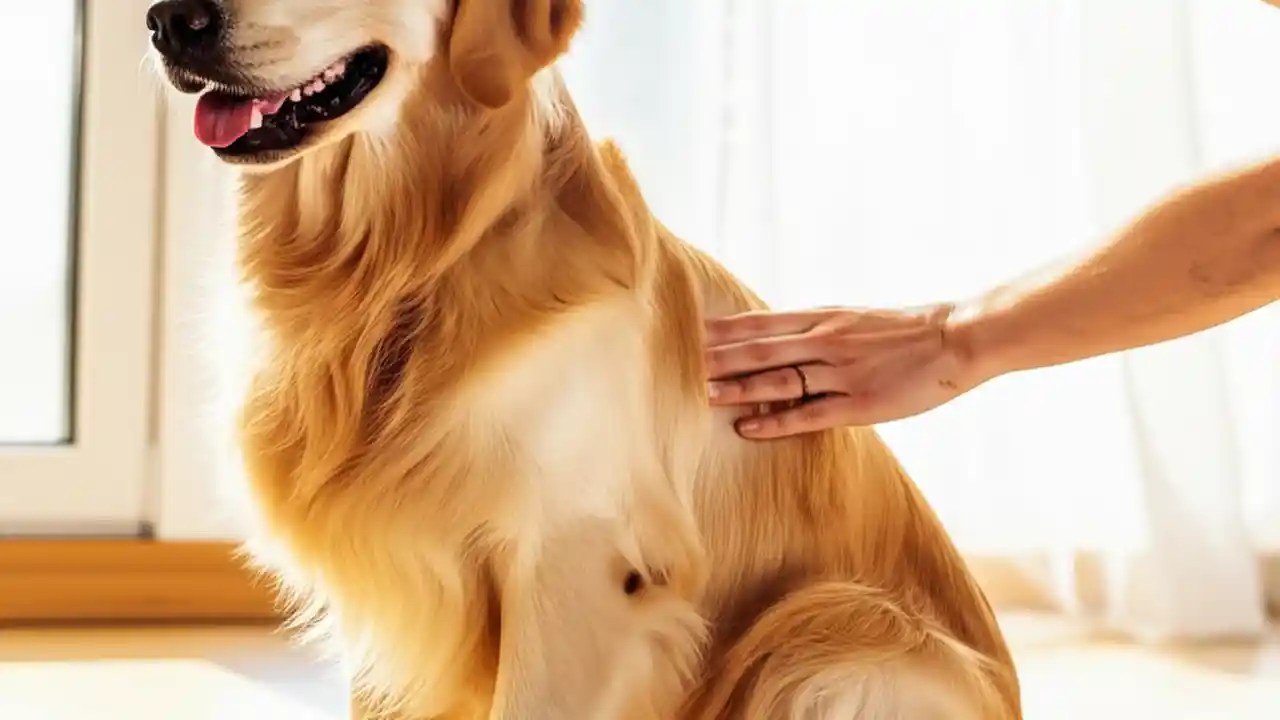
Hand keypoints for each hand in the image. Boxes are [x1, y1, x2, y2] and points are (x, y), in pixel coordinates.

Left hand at [704, 305, 989, 438]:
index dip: (723, 329)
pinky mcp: (860, 403)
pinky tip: (746, 427)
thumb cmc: (905, 331)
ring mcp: (842, 372)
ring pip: (778, 381)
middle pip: (760, 349)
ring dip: (738, 387)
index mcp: (825, 319)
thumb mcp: (855, 318)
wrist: (957, 339)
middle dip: (718, 358)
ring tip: (701, 394)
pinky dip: (776, 421)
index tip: (686, 332)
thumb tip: (776, 335)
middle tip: (676, 364)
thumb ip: (816, 328)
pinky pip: (809, 414)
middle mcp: (827, 341)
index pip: (761, 322)